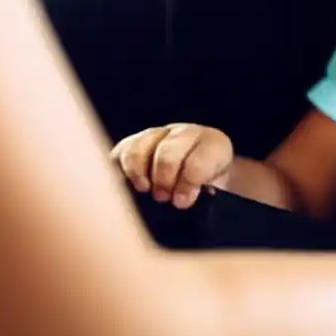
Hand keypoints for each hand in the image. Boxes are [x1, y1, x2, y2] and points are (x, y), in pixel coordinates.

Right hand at [109, 123, 234, 208]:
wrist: (202, 180)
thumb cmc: (209, 190)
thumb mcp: (218, 193)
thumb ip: (206, 196)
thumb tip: (181, 201)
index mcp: (213, 145)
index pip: (199, 159)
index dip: (189, 182)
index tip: (183, 201)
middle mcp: (184, 134)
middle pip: (167, 151)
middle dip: (164, 178)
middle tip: (163, 198)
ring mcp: (156, 136)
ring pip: (139, 149)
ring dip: (138, 174)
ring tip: (144, 191)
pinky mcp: (132, 144)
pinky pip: (119, 153)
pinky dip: (118, 172)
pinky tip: (124, 188)